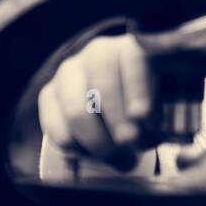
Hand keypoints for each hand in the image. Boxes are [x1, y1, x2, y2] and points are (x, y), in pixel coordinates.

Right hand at [37, 34, 150, 170]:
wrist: (107, 103)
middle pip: (102, 87)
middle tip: (129, 143)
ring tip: (115, 156)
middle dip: (117, 121)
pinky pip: (57, 129)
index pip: (133, 58)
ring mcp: (69, 73)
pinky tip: (92, 153)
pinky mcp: (48, 95)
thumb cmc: (140, 103)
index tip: (143, 117)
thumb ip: (154, 115)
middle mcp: (97, 55)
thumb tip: (149, 135)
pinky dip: (77, 149)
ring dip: (97, 140)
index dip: (138, 88)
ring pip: (76, 111)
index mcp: (130, 49)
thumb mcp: (157, 103)